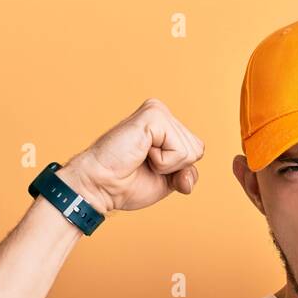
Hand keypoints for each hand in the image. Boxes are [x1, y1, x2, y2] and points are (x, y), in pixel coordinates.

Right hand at [57, 99, 204, 214]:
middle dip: (175, 168)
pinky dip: (163, 163)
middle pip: (197, 150)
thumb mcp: (166, 182)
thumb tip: (190, 177)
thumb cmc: (125, 184)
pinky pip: (180, 151)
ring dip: (167, 165)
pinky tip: (141, 154)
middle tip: (144, 164)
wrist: (100, 186)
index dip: (179, 171)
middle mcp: (161, 113)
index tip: (150, 170)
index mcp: (164, 125)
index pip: (196, 151)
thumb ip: (185, 175)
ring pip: (191, 151)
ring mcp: (157, 111)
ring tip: (141, 158)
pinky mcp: (154, 116)